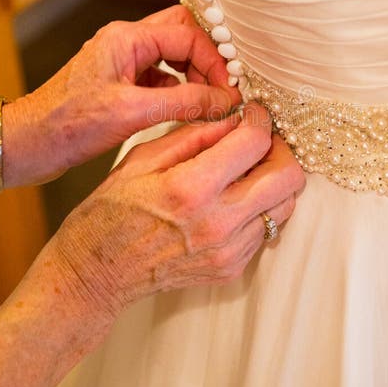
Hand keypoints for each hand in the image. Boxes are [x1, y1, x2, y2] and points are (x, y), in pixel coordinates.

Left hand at [3, 5, 239, 186]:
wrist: (26, 145)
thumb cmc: (66, 125)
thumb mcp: (132, 113)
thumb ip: (185, 102)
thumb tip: (227, 100)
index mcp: (126, 38)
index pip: (187, 34)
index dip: (214, 62)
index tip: (229, 91)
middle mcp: (124, 43)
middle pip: (182, 34)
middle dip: (206, 61)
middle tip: (220, 91)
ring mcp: (121, 63)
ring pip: (172, 56)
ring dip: (193, 76)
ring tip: (206, 104)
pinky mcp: (118, 84)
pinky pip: (160, 77)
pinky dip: (178, 91)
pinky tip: (184, 113)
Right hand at [48, 103, 305, 316]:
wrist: (99, 272)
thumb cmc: (113, 210)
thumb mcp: (143, 158)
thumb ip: (194, 134)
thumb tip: (234, 118)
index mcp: (191, 187)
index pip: (255, 142)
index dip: (259, 120)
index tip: (253, 115)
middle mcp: (218, 222)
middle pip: (288, 177)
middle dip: (280, 150)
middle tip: (260, 142)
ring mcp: (229, 251)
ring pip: (285, 206)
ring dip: (273, 182)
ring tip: (248, 172)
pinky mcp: (231, 268)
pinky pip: (266, 231)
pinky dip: (258, 210)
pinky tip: (233, 201)